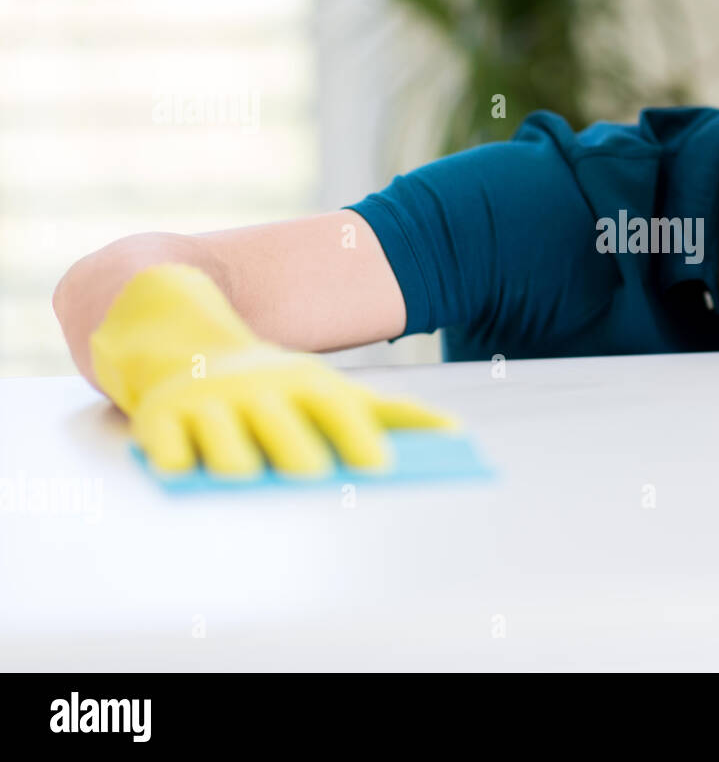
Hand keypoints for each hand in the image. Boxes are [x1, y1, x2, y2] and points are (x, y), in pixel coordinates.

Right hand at [91, 264, 457, 476]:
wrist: (187, 344)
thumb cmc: (276, 387)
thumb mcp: (331, 389)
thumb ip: (392, 413)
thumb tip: (455, 432)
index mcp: (304, 386)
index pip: (337, 411)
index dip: (356, 438)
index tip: (380, 469)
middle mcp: (257, 392)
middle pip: (280, 427)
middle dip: (294, 448)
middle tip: (312, 476)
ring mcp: (207, 406)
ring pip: (222, 442)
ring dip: (233, 459)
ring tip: (247, 477)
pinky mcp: (159, 423)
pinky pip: (164, 448)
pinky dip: (170, 460)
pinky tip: (180, 471)